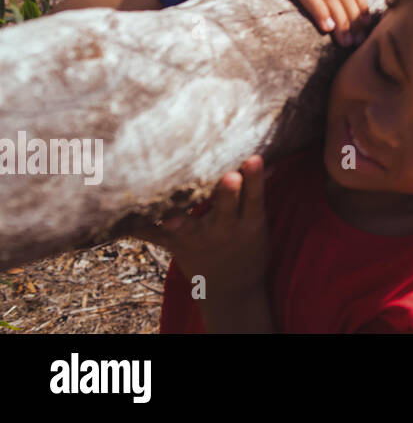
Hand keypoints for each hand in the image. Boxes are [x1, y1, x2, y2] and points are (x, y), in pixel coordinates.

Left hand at [132, 156, 269, 302]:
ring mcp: (199, 240)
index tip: (254, 159)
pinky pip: (153, 237)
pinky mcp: (176, 246)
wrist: (232, 289)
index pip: (255, 197)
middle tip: (229, 178)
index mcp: (250, 223)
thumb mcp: (259, 223)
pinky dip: (137, 228)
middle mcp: (224, 231)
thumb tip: (258, 157)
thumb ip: (253, 193)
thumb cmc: (247, 246)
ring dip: (179, 219)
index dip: (255, 179)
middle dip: (227, 193)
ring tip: (170, 212)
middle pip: (226, 209)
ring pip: (188, 226)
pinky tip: (118, 220)